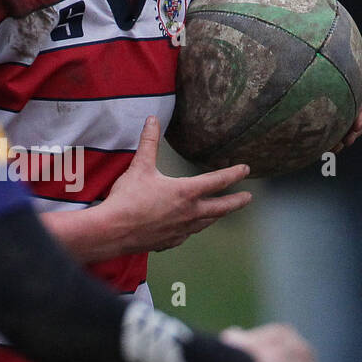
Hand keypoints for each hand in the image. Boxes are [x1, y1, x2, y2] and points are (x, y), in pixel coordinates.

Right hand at [96, 116, 251, 254]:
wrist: (114, 231)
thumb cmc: (128, 199)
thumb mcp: (140, 167)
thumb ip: (149, 143)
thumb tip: (152, 120)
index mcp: (186, 192)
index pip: (218, 181)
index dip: (234, 174)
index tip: (246, 169)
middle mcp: (189, 213)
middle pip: (221, 208)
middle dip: (237, 202)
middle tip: (248, 198)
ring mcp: (181, 230)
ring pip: (206, 223)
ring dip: (217, 216)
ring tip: (221, 212)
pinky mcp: (170, 242)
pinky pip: (187, 234)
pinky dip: (192, 229)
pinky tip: (189, 228)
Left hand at [330, 52, 361, 152]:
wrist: (321, 57)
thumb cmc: (342, 55)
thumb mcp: (356, 57)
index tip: (359, 125)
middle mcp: (355, 104)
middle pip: (357, 123)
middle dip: (353, 134)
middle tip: (346, 141)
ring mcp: (342, 112)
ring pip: (344, 131)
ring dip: (340, 142)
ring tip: (333, 148)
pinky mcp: (327, 116)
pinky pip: (330, 132)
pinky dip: (327, 141)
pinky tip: (319, 148)